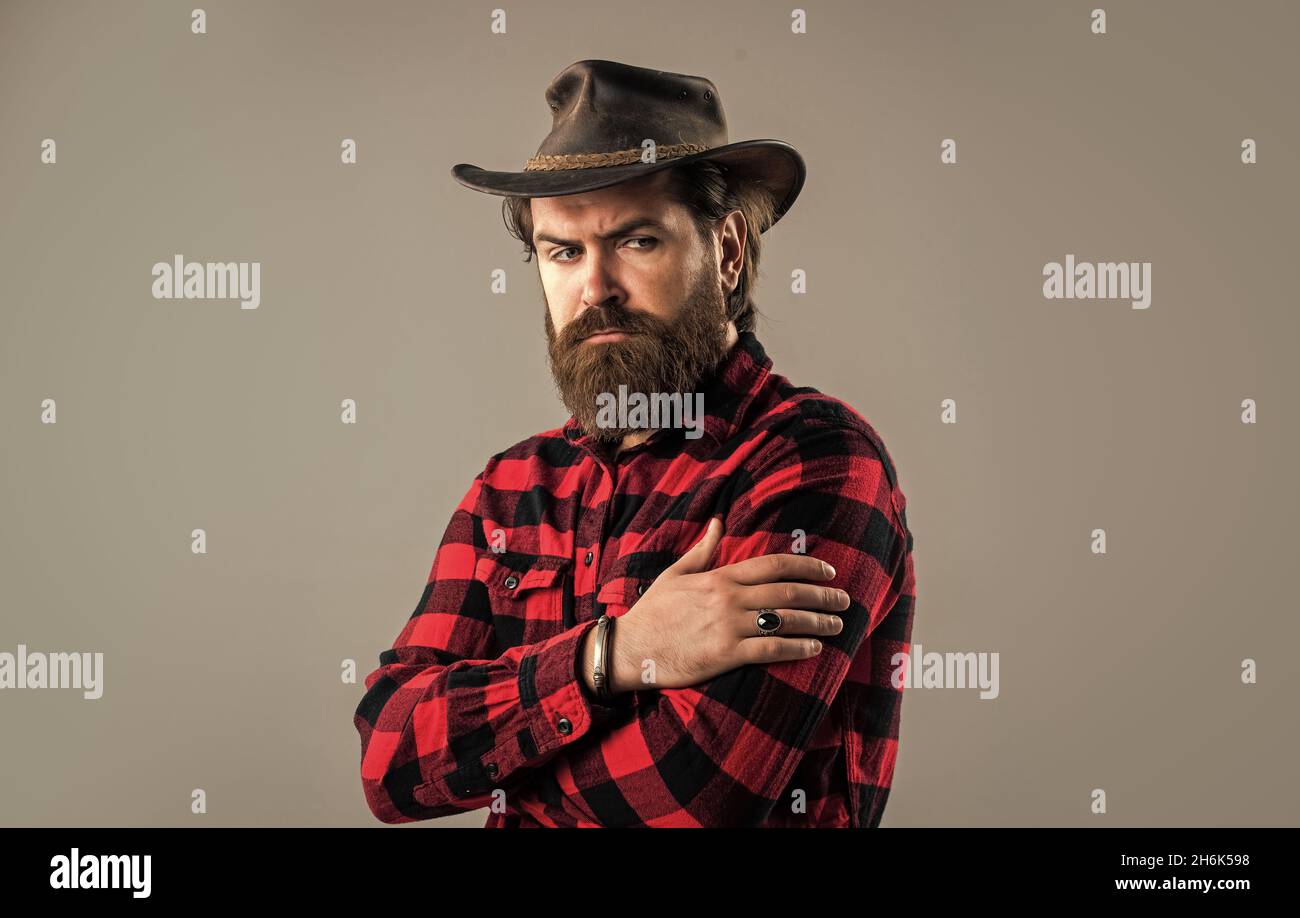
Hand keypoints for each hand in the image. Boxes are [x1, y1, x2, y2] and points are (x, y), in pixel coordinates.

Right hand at [599, 516, 848, 692]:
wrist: (631, 649)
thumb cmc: (653, 612)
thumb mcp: (675, 574)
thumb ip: (702, 550)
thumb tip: (717, 522)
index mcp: (720, 577)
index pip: (773, 565)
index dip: (806, 566)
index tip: (829, 570)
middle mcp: (729, 599)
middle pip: (788, 593)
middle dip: (822, 595)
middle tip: (844, 599)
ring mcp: (728, 626)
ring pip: (785, 620)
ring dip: (817, 622)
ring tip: (837, 624)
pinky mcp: (726, 654)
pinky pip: (770, 649)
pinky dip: (797, 648)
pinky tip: (815, 649)